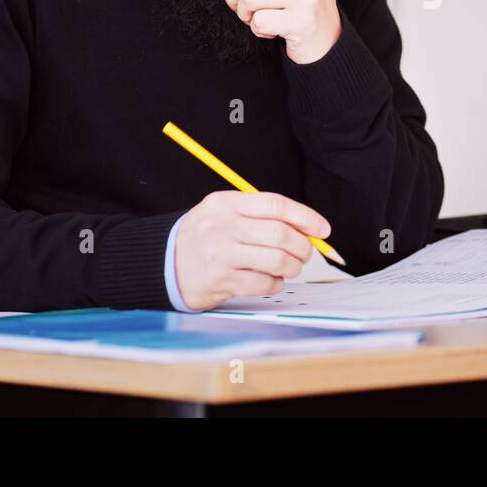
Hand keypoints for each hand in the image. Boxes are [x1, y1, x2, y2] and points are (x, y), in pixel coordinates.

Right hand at [173, 190, 330, 310]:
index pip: (276, 205)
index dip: (306, 217)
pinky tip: (272, 279)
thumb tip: (307, 228)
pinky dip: (276, 283)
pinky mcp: (221, 280)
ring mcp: (221, 254)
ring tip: (291, 267)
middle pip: (280, 234)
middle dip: (303, 246)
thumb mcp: (224, 212)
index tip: (322, 229)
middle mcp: (222, 226)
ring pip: (276, 260)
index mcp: (226, 203)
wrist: (164, 262)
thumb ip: (260, 215)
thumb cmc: (204, 236)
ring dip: (293, 266)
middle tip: (306, 252)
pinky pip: (264, 283)